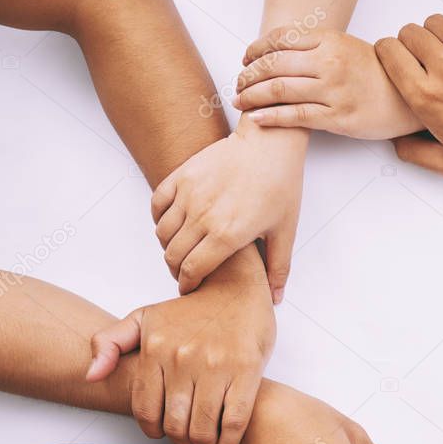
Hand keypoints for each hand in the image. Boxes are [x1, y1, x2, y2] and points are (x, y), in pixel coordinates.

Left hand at [86, 272, 274, 443]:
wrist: (235, 287)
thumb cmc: (191, 309)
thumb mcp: (145, 317)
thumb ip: (110, 343)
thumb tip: (90, 376)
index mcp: (156, 349)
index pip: (146, 409)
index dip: (154, 431)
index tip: (164, 434)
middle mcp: (182, 358)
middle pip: (175, 424)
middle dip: (181, 442)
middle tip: (189, 443)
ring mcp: (216, 365)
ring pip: (203, 426)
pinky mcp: (246, 369)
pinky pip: (234, 419)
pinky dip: (229, 441)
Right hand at [150, 125, 304, 301]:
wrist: (269, 145)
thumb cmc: (280, 186)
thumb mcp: (285, 231)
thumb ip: (278, 267)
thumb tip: (275, 298)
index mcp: (228, 234)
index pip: (193, 270)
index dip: (187, 284)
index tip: (189, 289)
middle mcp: (203, 216)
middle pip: (174, 255)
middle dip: (177, 270)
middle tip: (185, 273)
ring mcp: (189, 195)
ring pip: (163, 233)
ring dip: (168, 247)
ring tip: (180, 251)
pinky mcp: (182, 176)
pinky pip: (157, 204)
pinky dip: (159, 219)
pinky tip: (172, 224)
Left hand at [235, 28, 421, 139]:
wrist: (408, 98)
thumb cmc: (378, 74)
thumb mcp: (347, 48)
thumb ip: (316, 47)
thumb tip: (279, 53)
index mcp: (329, 40)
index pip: (280, 41)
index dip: (256, 50)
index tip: (245, 59)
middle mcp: (329, 63)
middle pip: (274, 65)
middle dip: (249, 76)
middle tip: (238, 84)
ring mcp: (333, 91)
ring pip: (280, 90)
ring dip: (253, 96)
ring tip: (240, 102)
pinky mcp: (338, 117)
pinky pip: (297, 116)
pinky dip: (271, 117)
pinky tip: (257, 119)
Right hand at [375, 9, 442, 175]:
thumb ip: (412, 152)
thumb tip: (393, 141)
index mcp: (427, 97)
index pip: (388, 50)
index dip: (388, 54)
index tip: (395, 60)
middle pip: (409, 32)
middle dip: (409, 44)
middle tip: (421, 61)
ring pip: (435, 21)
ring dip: (435, 34)